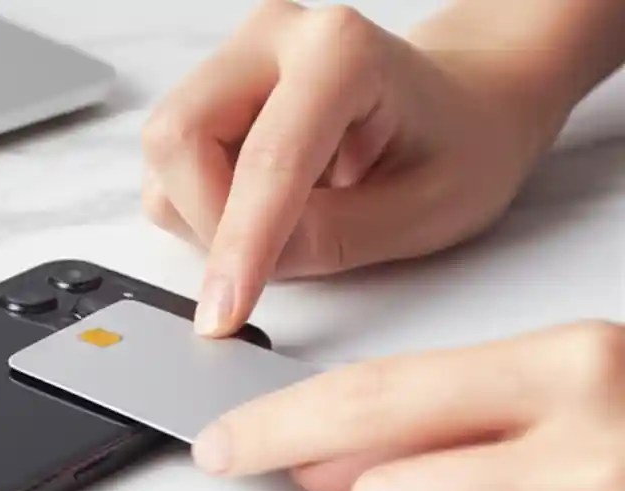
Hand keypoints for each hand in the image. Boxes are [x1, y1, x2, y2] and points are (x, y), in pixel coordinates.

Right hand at [142, 0, 558, 335]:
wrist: (466, 107)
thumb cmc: (460, 147)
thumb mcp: (422, 213)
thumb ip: (327, 240)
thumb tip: (244, 267)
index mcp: (342, 50)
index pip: (269, 158)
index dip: (241, 244)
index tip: (223, 313)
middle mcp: (275, 36)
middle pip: (179, 137)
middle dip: (208, 221)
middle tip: (262, 265)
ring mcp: (235, 60)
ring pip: (165, 155)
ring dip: (203, 216)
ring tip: (283, 225)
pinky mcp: (211, 92)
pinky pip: (169, 168)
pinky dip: (201, 208)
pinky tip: (263, 207)